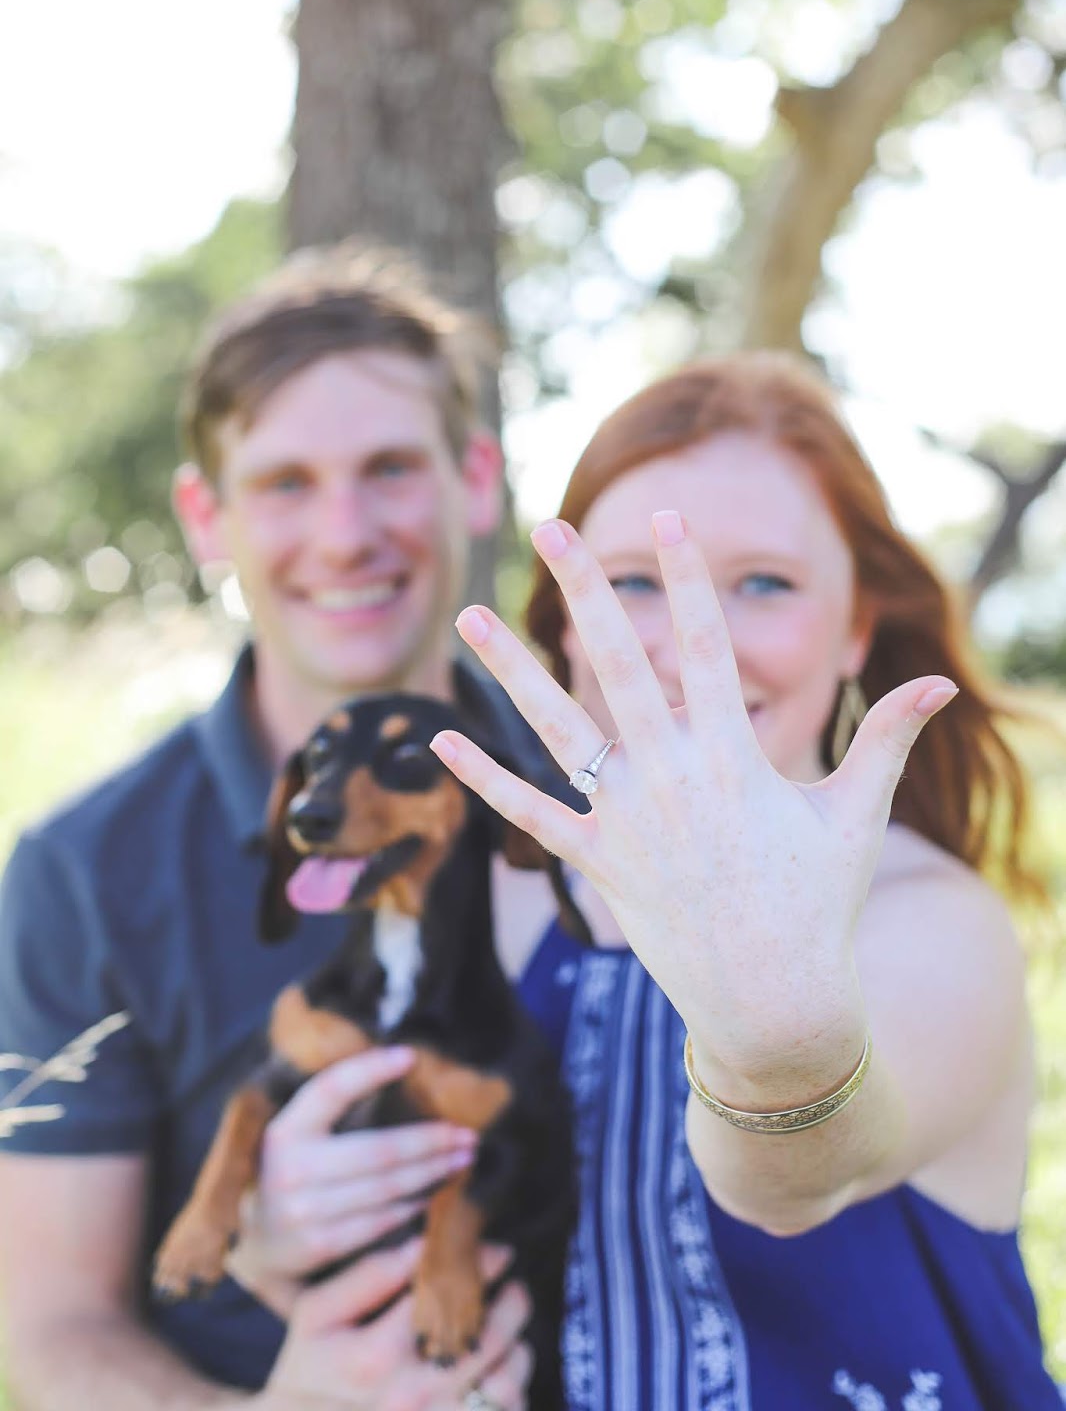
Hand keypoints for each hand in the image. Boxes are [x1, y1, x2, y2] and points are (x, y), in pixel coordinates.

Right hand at [227, 1046, 477, 1313]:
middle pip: (379, 1150)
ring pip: (388, 1187)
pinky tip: (435, 1194)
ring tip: (461, 1160)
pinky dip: (414, 1205)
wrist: (255, 1241)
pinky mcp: (320, 1244)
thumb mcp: (298, 1134)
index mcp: (286, 1130)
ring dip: (433, 1173)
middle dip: (431, 1141)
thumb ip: (334, 1107)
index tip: (411, 1056)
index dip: (369, 1069)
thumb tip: (402, 1064)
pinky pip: (382, 1220)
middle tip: (467, 1134)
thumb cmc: (292, 1172)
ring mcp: (304, 1210)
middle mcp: (291, 1169)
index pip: (330, 1089)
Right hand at [264, 1237, 532, 1409]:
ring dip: (515, 1343)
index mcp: (375, 1356)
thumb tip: (422, 1244)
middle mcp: (412, 1397)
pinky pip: (507, 1410)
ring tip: (508, 1321)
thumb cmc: (310, 1372)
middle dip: (509, 1300)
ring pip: (505, 1378)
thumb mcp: (316, 1317)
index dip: (476, 1262)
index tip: (491, 1247)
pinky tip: (500, 1369)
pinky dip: (513, 1386)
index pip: (446, 1293)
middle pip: (487, 1336)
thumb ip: (366, 1277)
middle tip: (510, 1282)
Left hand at [431, 512, 956, 1103]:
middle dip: (587, 589)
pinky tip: (439, 740)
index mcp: (732, 757)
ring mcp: (625, 821)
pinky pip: (529, 815)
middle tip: (553, 524)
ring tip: (469, 613)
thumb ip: (888, 740)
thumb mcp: (856, 815)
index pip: (707, 645)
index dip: (689, 577)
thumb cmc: (820, 904)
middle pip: (619, 664)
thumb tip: (942, 688)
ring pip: (556, 729)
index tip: (671, 515)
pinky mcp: (595, 864)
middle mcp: (670, 778)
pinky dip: (484, 779)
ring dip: (510, 670)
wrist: (774, 1004)